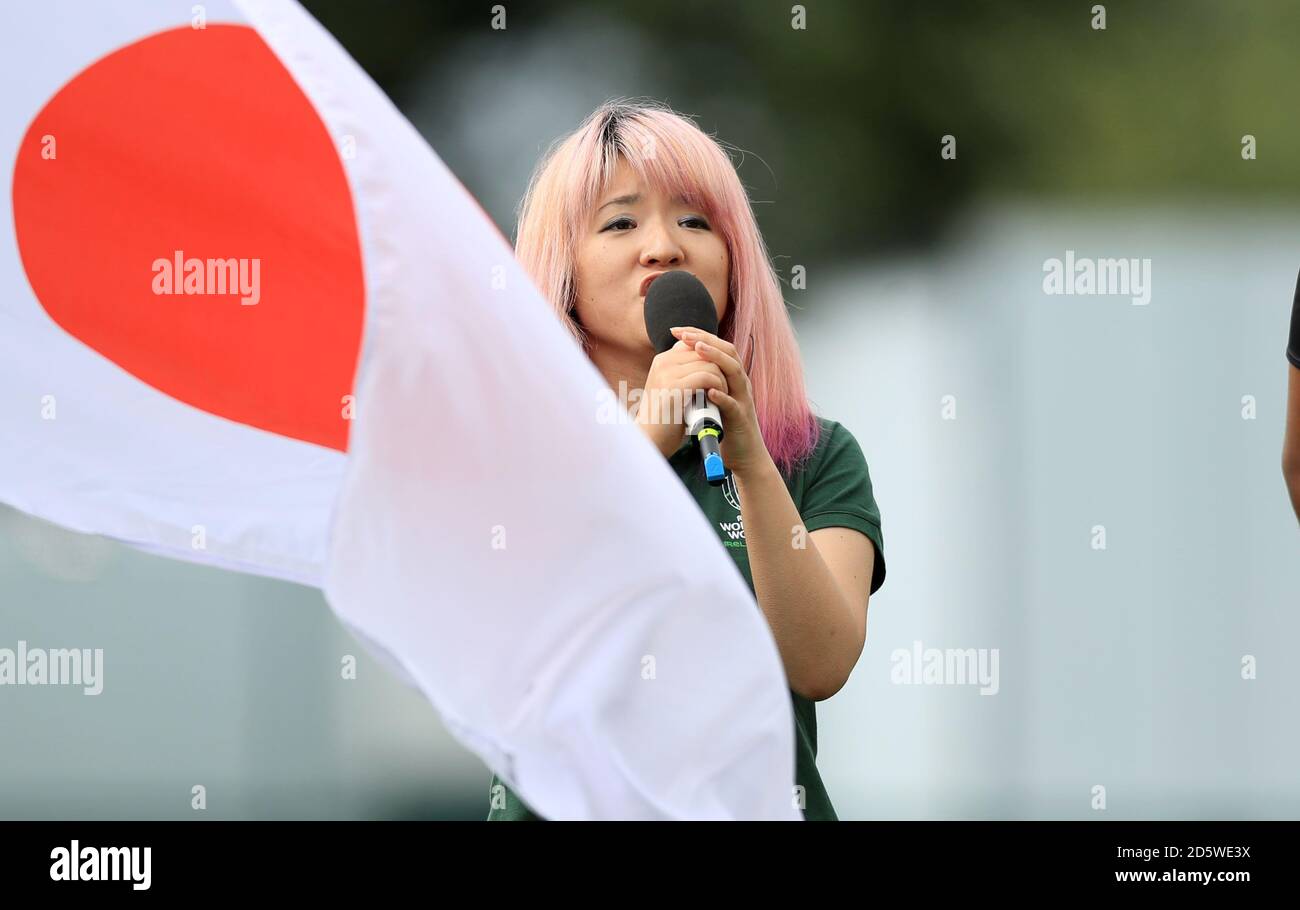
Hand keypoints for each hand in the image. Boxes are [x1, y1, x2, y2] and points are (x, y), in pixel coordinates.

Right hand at [634, 339, 727, 457]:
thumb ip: (685, 374)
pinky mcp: (675, 388)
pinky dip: (718, 387)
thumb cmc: (665, 419)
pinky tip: (716, 398)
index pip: (694, 343)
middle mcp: (663, 362)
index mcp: (663, 360)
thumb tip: (709, 362)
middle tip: (724, 387)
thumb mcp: (673, 389)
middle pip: (704, 351)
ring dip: (721, 379)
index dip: (712, 356)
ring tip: (720, 394)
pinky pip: (707, 376)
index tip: (719, 374)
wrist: (650, 441)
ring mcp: (667, 374)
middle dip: (719, 368)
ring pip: (709, 363)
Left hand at [669, 326, 771, 477]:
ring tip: (698, 350)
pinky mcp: (742, 419)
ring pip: (735, 372)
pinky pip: (734, 405)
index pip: (717, 347)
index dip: (698, 336)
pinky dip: (723, 396)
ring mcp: (743, 400)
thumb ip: (701, 380)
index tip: (677, 330)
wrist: (743, 454)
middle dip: (706, 340)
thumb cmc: (723, 424)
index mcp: (730, 377)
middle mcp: (739, 383)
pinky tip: (710, 391)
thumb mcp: (710, 397)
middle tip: (685, 334)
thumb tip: (679, 363)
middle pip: (728, 353)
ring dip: (716, 359)